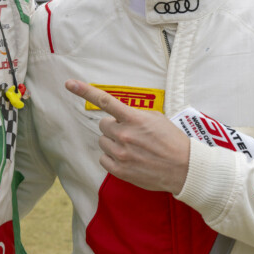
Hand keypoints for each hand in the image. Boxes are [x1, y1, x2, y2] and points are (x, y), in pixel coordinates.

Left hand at [65, 79, 189, 194]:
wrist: (184, 168)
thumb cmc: (172, 141)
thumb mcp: (157, 118)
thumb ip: (135, 114)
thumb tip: (120, 116)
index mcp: (134, 119)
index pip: (105, 101)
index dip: (84, 91)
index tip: (69, 84)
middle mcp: (124, 135)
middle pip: (103, 125)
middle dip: (114, 127)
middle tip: (131, 134)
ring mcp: (121, 153)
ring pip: (102, 141)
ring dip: (113, 142)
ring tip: (132, 147)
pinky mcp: (120, 170)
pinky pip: (103, 159)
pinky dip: (112, 158)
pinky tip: (128, 158)